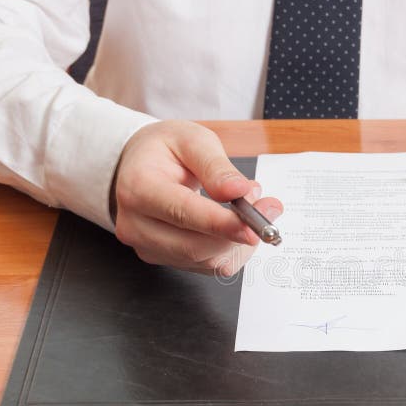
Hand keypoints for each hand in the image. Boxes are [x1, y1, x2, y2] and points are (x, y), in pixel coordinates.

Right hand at [112, 120, 282, 275]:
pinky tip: (236, 225)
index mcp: (139, 188)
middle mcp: (137, 224)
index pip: (182, 213)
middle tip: (268, 207)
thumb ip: (216, 166)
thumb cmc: (165, 149)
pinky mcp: (164, 259)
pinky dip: (232, 250)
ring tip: (249, 207)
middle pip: (195, 246)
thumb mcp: (192, 139)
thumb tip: (239, 191)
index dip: (221, 223)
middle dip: (239, 232)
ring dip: (239, 240)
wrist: (139, 165)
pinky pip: (208, 266)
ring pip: (206, 260)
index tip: (252, 226)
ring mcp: (148, 246)